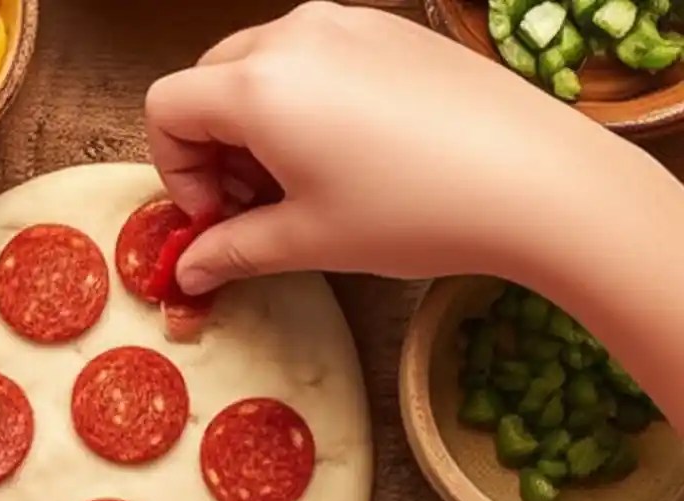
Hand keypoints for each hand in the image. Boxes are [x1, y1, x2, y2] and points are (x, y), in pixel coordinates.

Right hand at [145, 2, 670, 292]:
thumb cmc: (414, 212)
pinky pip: (315, 55)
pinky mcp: (388, 27)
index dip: (176, 170)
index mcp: (257, 86)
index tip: (217, 215)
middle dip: (212, 146)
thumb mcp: (308, 240)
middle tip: (253, 203)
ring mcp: (345, 22)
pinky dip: (304, 99)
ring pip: (261, 64)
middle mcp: (292, 36)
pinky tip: (350, 151)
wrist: (537, 180)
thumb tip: (188, 271)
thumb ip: (231, 250)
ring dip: (256, 123)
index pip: (166, 107)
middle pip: (209, 81)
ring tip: (303, 179)